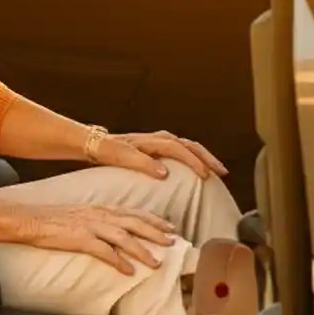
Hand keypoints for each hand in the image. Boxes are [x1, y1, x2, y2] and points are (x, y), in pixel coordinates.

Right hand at [14, 203, 176, 274]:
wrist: (28, 219)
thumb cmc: (51, 220)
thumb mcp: (80, 216)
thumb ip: (98, 222)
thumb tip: (113, 234)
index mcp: (100, 209)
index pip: (133, 212)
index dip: (154, 220)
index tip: (170, 227)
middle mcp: (99, 215)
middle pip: (134, 223)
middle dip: (156, 232)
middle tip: (173, 242)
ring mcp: (90, 226)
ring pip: (124, 237)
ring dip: (142, 250)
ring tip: (156, 262)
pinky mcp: (79, 239)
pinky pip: (103, 251)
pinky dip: (118, 261)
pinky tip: (128, 271)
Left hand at [94, 131, 227, 179]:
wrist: (92, 144)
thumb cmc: (103, 151)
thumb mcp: (119, 157)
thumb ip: (140, 163)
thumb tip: (165, 173)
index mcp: (149, 141)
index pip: (178, 148)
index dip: (192, 162)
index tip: (204, 175)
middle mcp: (156, 139)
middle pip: (188, 145)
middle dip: (206, 157)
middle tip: (221, 172)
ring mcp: (155, 142)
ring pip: (185, 146)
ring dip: (201, 157)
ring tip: (215, 170)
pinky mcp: (154, 148)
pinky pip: (178, 151)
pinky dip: (191, 158)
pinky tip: (195, 169)